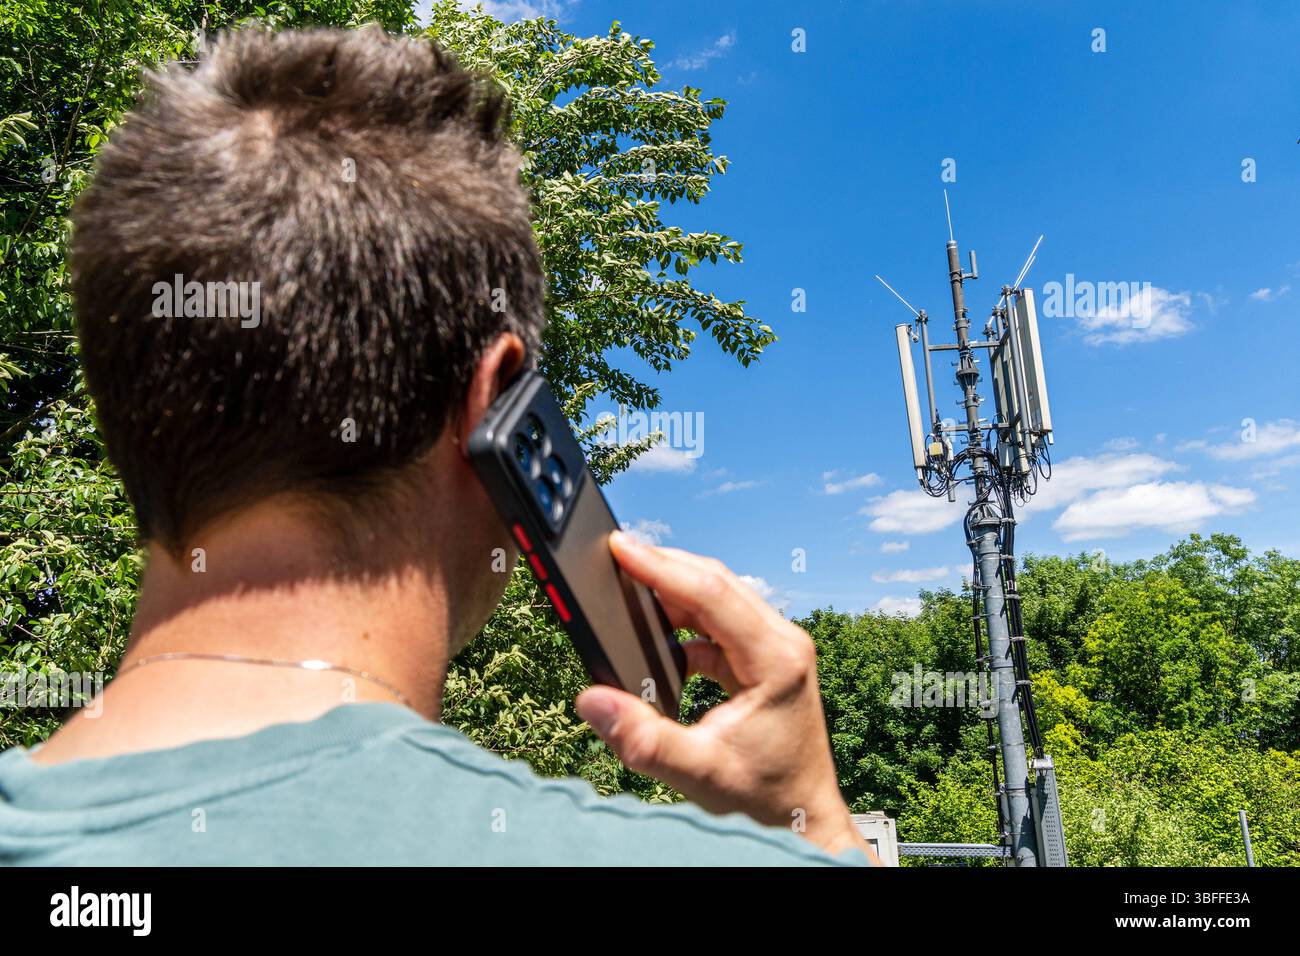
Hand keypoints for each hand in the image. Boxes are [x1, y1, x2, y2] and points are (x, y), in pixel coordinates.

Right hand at [574, 531, 877, 862]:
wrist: (803, 818)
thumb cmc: (764, 797)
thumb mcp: (698, 772)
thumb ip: (643, 739)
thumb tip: (592, 700)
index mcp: (776, 658)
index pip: (712, 593)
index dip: (661, 567)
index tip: (621, 547)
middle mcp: (783, 642)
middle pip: (717, 583)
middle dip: (664, 566)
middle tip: (617, 552)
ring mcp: (777, 647)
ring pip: (719, 597)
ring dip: (675, 589)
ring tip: (629, 584)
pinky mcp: (765, 659)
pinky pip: (720, 622)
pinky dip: (685, 620)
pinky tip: (656, 634)